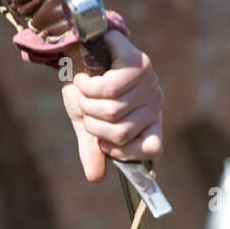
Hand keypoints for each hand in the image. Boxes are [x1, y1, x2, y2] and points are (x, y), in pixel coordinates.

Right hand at [61, 30, 163, 182]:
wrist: (76, 51)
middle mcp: (154, 101)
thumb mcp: (86, 123)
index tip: (104, 142)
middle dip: (93, 123)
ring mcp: (148, 79)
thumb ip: (93, 149)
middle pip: (121, 132)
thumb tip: (96, 177)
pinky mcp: (135, 59)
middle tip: (85, 107)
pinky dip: (88, 87)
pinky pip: (110, 88)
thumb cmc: (84, 90)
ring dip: (87, 103)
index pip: (152, 148)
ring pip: (113, 110)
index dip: (122, 151)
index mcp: (148, 121)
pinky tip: (84, 78)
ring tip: (83, 90)